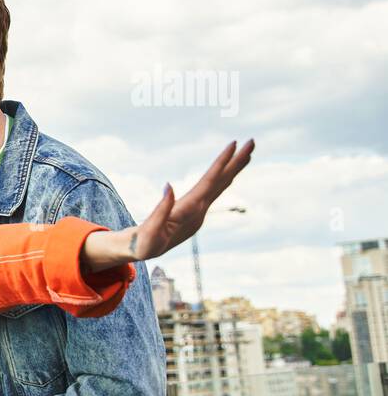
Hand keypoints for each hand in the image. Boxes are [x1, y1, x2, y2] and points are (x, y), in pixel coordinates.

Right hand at [85, 139, 253, 269]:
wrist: (143, 253)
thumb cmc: (144, 243)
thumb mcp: (149, 231)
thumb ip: (160, 210)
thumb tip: (169, 186)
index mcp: (189, 212)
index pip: (208, 183)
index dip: (220, 164)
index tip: (232, 145)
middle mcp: (199, 210)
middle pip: (221, 182)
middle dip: (237, 162)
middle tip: (252, 142)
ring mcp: (198, 212)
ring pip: (220, 186)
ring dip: (233, 168)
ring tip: (247, 152)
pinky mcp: (194, 212)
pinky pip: (212, 190)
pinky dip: (222, 178)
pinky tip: (228, 172)